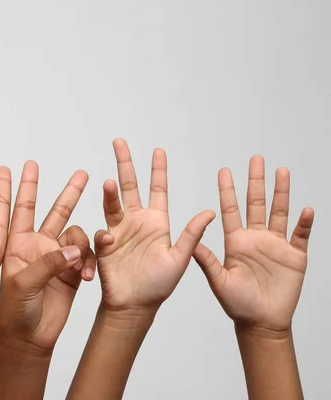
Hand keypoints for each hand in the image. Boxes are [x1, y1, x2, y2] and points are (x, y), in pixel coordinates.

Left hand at [0, 161, 93, 350]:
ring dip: (81, 238)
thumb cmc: (13, 311)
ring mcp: (55, 258)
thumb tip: (72, 250)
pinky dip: (89, 261)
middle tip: (82, 175)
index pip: (19, 208)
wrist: (30, 337)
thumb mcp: (20, 284)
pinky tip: (84, 276)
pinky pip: (86, 256)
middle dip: (68, 193)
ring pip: (73, 233)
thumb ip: (46, 264)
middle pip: (53, 212)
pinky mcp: (72, 272)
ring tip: (79, 257)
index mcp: (16, 244)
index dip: (21, 186)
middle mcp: (37, 246)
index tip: (25, 164)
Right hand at [94, 139, 214, 313]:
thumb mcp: (180, 258)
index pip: (157, 189)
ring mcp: (118, 231)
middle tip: (119, 142)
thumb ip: (192, 235)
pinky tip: (108, 239)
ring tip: (109, 182)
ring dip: (110, 193)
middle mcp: (136, 221)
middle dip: (125, 164)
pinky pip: (102, 233)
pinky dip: (104, 234)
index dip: (157, 170)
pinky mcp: (105, 245)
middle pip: (129, 186)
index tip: (158, 150)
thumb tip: (211, 211)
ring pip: (112, 204)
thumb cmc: (158, 285)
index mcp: (157, 222)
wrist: (135, 305)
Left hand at [193, 156, 313, 331]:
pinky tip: (306, 210)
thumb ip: (207, 261)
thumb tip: (191, 243)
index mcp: (235, 242)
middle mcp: (255, 238)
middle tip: (256, 159)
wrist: (260, 322)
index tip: (224, 170)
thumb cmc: (237, 304)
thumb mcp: (219, 281)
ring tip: (281, 171)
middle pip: (256, 203)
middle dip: (256, 181)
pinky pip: (301, 236)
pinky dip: (304, 223)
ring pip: (279, 212)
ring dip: (281, 193)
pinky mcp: (294, 256)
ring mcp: (275, 245)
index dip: (227, 190)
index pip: (230, 210)